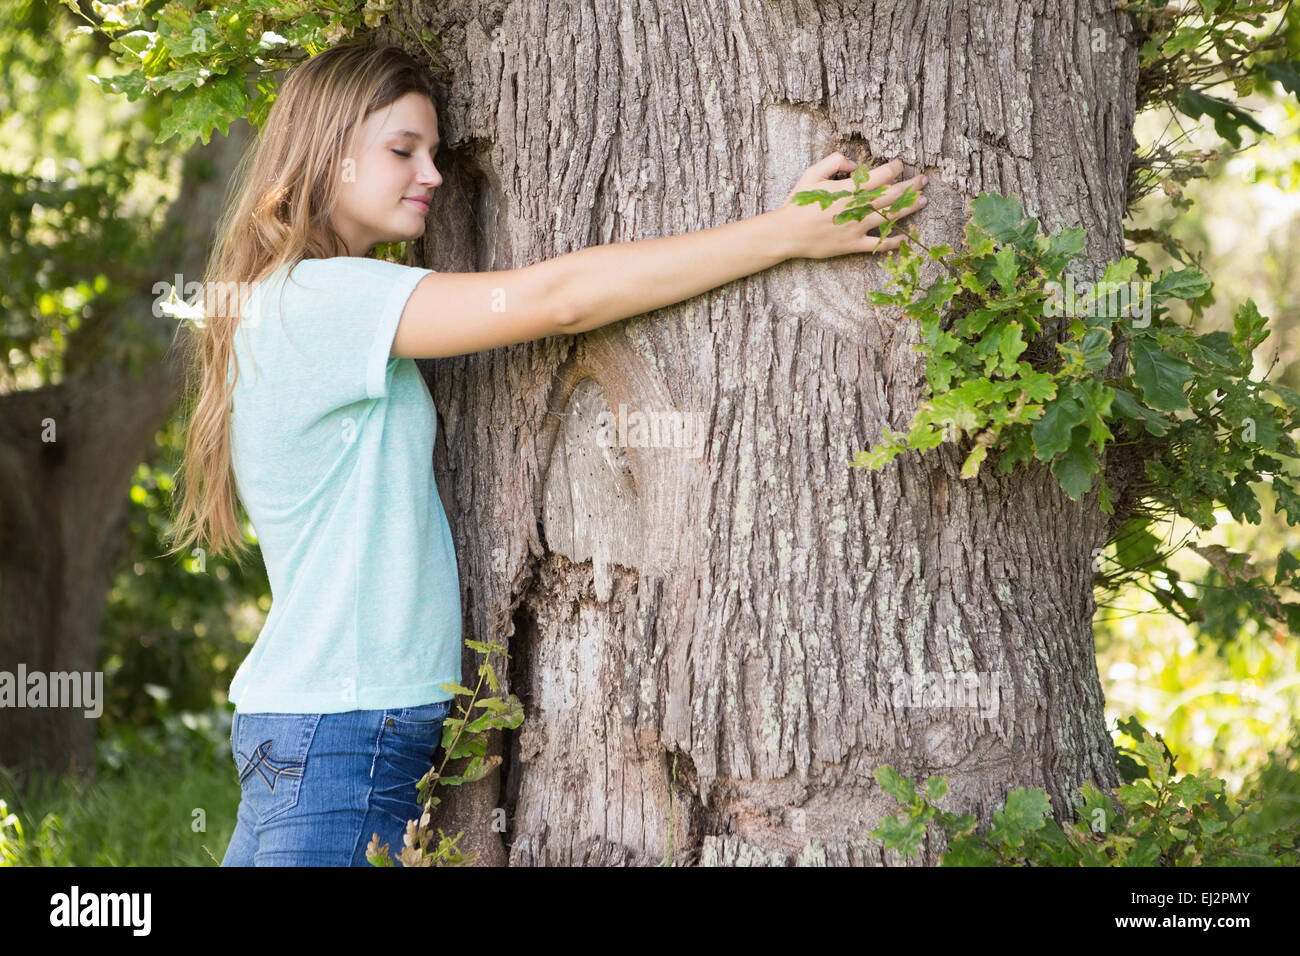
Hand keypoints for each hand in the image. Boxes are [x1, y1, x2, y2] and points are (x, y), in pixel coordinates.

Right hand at [774, 153, 928, 259]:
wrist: (786, 233)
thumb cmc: (798, 203)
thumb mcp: (811, 174)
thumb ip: (833, 162)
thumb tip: (853, 165)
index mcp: (847, 190)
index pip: (880, 176)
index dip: (894, 168)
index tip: (899, 164)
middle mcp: (856, 208)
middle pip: (891, 195)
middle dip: (910, 186)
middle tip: (922, 180)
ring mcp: (856, 228)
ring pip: (890, 217)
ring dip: (909, 208)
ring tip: (923, 200)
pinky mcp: (852, 245)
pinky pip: (878, 244)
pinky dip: (893, 241)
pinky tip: (905, 237)